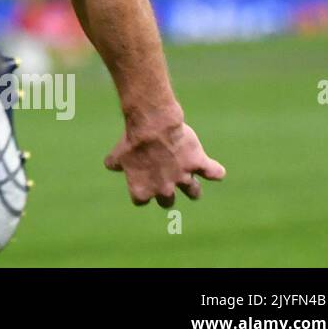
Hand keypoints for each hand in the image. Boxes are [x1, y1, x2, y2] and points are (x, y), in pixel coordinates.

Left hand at [104, 110, 225, 206]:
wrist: (151, 127)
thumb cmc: (132, 140)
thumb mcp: (118, 154)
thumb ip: (115, 163)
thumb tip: (111, 165)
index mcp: (142, 190)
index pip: (141, 201)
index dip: (141, 190)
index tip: (141, 179)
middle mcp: (164, 189)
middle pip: (167, 201)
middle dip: (166, 192)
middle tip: (164, 178)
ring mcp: (183, 178)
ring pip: (194, 193)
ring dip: (192, 188)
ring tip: (190, 179)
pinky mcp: (198, 163)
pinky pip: (214, 173)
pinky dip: (216, 171)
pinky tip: (214, 169)